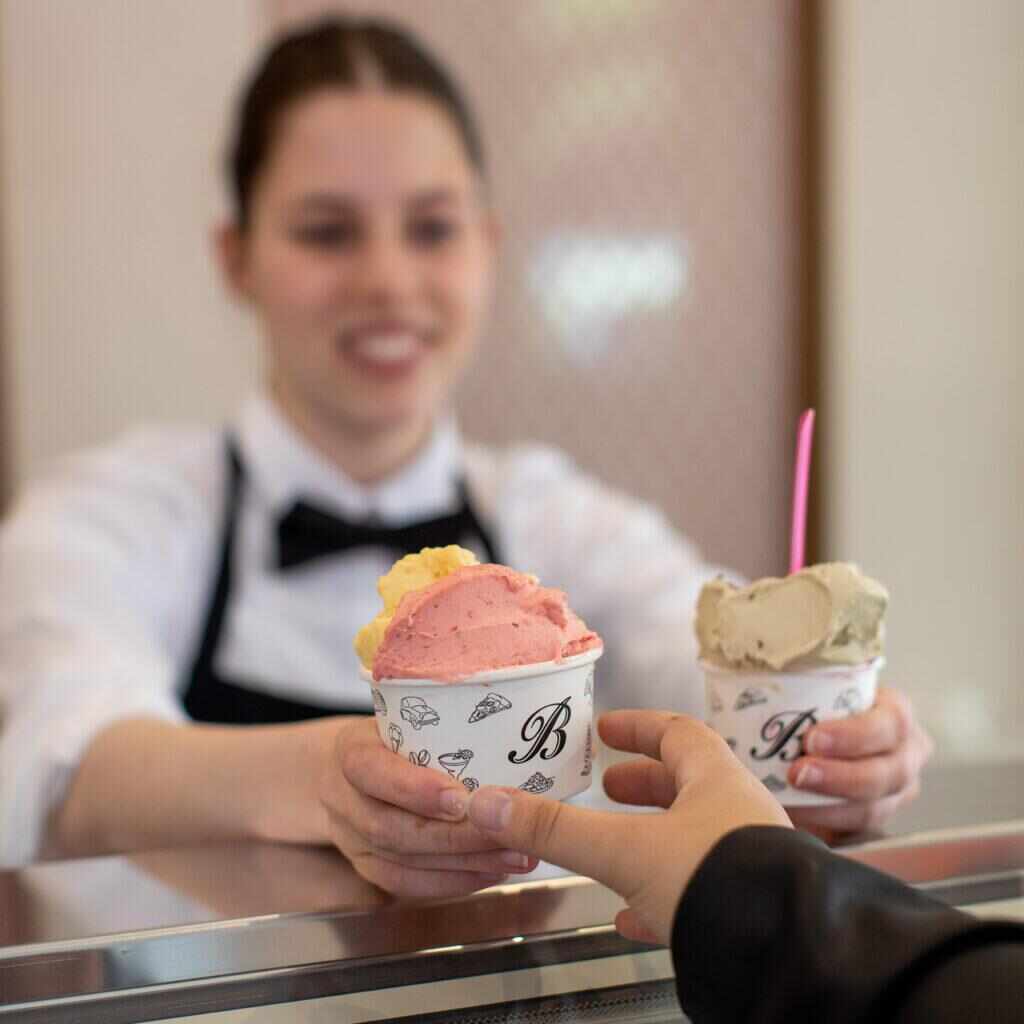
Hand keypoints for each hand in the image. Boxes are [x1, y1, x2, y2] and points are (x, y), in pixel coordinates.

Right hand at [318, 717, 536, 897]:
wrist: (340, 769)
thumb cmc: (388, 736)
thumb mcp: (401, 718)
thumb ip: (441, 725)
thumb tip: (511, 726)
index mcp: (350, 751)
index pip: (372, 771)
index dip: (415, 789)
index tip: (461, 798)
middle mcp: (342, 799)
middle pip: (393, 828)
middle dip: (456, 835)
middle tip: (510, 831)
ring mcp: (351, 839)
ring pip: (403, 862)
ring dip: (464, 863)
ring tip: (516, 855)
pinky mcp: (367, 867)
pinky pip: (407, 884)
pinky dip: (453, 881)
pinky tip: (492, 871)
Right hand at [466, 710, 790, 944]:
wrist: (782, 952)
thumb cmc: (716, 879)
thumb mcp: (622, 849)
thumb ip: (555, 829)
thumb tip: (488, 803)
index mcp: (716, 781)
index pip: (677, 734)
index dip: (637, 728)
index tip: (605, 730)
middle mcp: (738, 814)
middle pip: (687, 785)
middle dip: (642, 785)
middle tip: (608, 787)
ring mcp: (748, 861)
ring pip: (693, 838)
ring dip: (651, 839)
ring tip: (611, 849)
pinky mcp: (748, 908)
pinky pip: (701, 891)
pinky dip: (662, 896)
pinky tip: (632, 917)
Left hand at [786, 687, 934, 841]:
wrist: (809, 743)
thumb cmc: (810, 707)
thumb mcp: (812, 690)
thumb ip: (787, 690)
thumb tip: (739, 687)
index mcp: (895, 714)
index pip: (892, 723)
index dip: (856, 734)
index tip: (811, 738)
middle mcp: (904, 755)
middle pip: (889, 773)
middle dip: (841, 776)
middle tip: (796, 772)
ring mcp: (894, 794)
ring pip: (873, 809)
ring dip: (828, 808)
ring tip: (787, 800)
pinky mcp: (872, 822)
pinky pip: (853, 832)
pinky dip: (821, 826)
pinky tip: (790, 818)